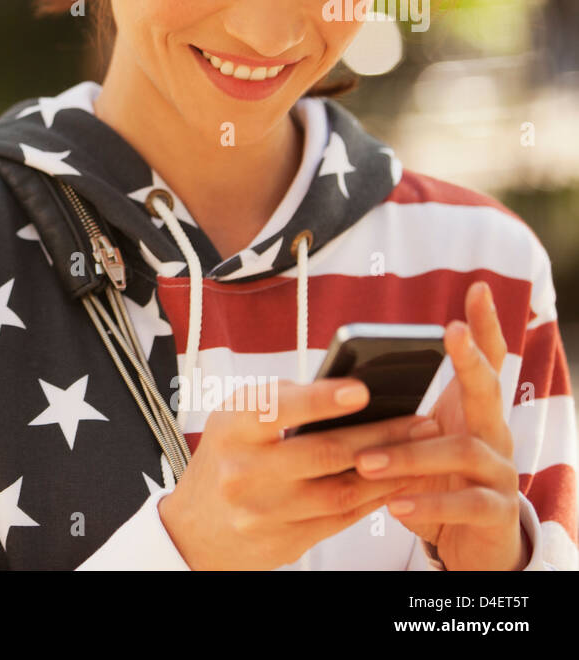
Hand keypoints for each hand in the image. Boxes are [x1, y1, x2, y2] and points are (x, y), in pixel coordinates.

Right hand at [157, 377, 437, 568]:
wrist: (195, 532)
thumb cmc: (225, 461)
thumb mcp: (233, 423)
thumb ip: (276, 402)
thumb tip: (339, 386)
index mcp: (230, 430)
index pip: (275, 410)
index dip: (319, 400)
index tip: (361, 389)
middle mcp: (243, 472)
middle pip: (321, 452)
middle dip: (379, 435)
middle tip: (420, 420)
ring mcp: (264, 512)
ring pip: (341, 490)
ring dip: (390, 470)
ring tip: (422, 450)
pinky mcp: (286, 542)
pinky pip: (343, 518)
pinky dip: (376, 498)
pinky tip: (400, 482)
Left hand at [354, 282, 526, 569]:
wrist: (467, 542)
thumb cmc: (428, 480)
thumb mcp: (408, 442)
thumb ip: (384, 415)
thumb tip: (331, 387)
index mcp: (468, 411)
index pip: (484, 360)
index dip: (483, 326)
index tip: (476, 288)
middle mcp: (492, 433)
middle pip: (488, 389)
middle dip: (470, 359)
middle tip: (450, 331)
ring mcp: (499, 471)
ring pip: (465, 450)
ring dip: (411, 454)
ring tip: (365, 460)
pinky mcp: (495, 512)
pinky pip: (468, 504)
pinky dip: (429, 503)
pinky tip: (394, 503)